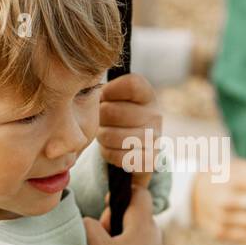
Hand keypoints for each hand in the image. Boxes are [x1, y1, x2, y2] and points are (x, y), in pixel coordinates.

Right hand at [83, 182, 163, 244]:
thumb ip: (89, 226)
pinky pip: (140, 244)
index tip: (107, 203)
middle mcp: (154, 231)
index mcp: (143, 222)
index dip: (123, 192)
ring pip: (136, 228)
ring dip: (120, 234)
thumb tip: (88, 220)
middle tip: (103, 235)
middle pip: (134, 211)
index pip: (140, 192)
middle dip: (115, 218)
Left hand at [97, 72, 161, 188]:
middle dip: (99, 117)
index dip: (110, 90)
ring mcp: (153, 138)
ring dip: (102, 136)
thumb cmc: (119, 114)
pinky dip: (108, 153)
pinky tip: (111, 147)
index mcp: (146, 95)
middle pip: (111, 111)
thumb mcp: (116, 97)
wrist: (137, 145)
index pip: (130, 84)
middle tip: (101, 119)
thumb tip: (91, 92)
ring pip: (110, 136)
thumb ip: (105, 90)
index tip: (103, 96)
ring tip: (105, 133)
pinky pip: (117, 156)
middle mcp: (155, 115)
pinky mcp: (149, 159)